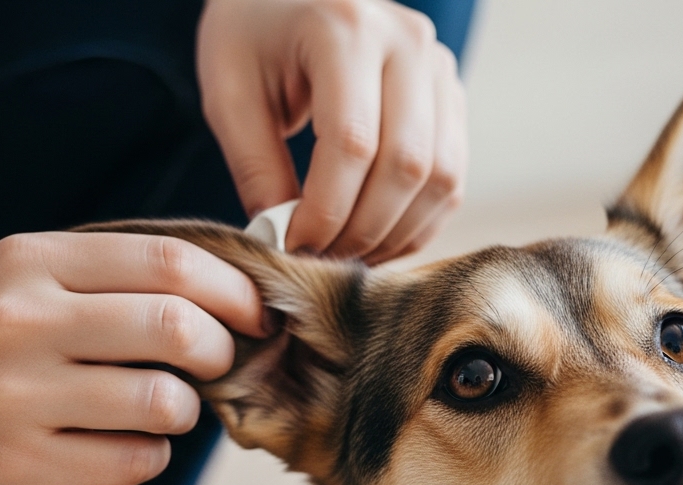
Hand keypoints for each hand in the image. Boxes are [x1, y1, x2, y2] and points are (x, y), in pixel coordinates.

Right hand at [0, 233, 268, 484]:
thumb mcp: (26, 282)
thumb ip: (117, 276)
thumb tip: (238, 289)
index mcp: (30, 261)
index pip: (169, 262)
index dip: (234, 292)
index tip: (256, 316)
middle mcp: (19, 321)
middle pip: (177, 327)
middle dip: (220, 351)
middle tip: (214, 364)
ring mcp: (15, 395)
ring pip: (165, 402)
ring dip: (186, 412)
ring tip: (161, 408)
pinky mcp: (18, 464)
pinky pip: (137, 462)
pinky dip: (149, 457)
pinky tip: (120, 446)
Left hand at [198, 0, 466, 262]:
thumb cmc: (252, 37)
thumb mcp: (230, 92)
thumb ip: (256, 166)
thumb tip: (286, 242)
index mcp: (345, 28)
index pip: (352, 142)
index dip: (327, 210)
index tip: (293, 244)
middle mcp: (407, 43)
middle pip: (407, 165)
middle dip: (362, 230)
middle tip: (320, 258)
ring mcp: (439, 68)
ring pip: (441, 179)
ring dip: (396, 233)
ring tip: (348, 255)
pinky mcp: (451, 95)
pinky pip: (453, 178)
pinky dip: (419, 221)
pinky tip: (377, 237)